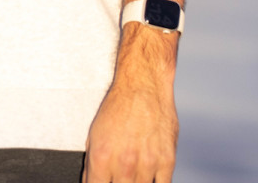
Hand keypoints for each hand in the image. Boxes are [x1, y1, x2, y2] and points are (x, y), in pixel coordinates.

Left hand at [83, 25, 178, 182]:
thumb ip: (92, 164)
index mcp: (101, 157)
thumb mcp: (94, 134)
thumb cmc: (117, 107)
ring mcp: (147, 165)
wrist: (143, 85)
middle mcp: (124, 164)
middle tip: (118, 177)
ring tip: (132, 177)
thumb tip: (90, 181)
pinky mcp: (167, 162)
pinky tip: (149, 179)